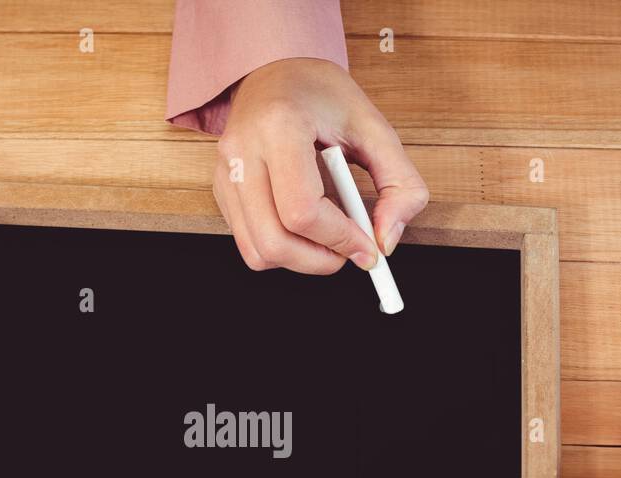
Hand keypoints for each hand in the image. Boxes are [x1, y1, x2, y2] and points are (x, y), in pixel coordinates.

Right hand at [212, 57, 429, 274]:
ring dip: (300, 259)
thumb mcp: (375, 129)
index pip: (302, 211)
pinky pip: (249, 243)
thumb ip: (399, 184)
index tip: (368, 248)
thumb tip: (386, 241)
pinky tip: (303, 224)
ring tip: (326, 235)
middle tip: (348, 252)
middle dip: (319, 260)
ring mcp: (225, 173)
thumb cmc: (324, 97)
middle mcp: (242, 152)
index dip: (339, 240)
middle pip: (273, 241)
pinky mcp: (221, 190)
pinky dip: (282, 248)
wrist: (277, 73)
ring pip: (257, 251)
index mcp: (280, 126)